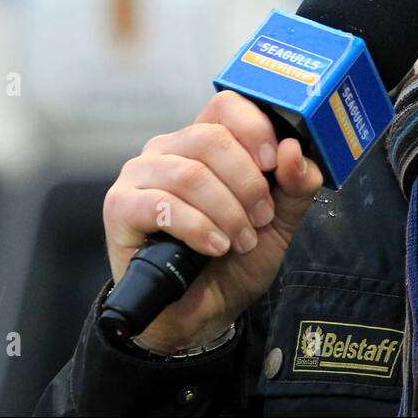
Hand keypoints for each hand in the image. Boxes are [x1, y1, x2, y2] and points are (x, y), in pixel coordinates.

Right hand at [102, 90, 322, 352]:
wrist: (201, 312)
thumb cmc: (235, 258)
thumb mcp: (280, 220)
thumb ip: (296, 184)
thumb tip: (294, 149)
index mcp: (205, 140)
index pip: (227, 105)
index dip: (255, 130)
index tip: (274, 165)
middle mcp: (169, 149)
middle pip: (212, 138)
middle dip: (247, 183)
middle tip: (261, 217)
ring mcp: (140, 175)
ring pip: (190, 174)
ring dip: (226, 212)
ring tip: (240, 240)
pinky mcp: (120, 208)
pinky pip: (161, 205)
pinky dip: (198, 228)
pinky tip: (214, 247)